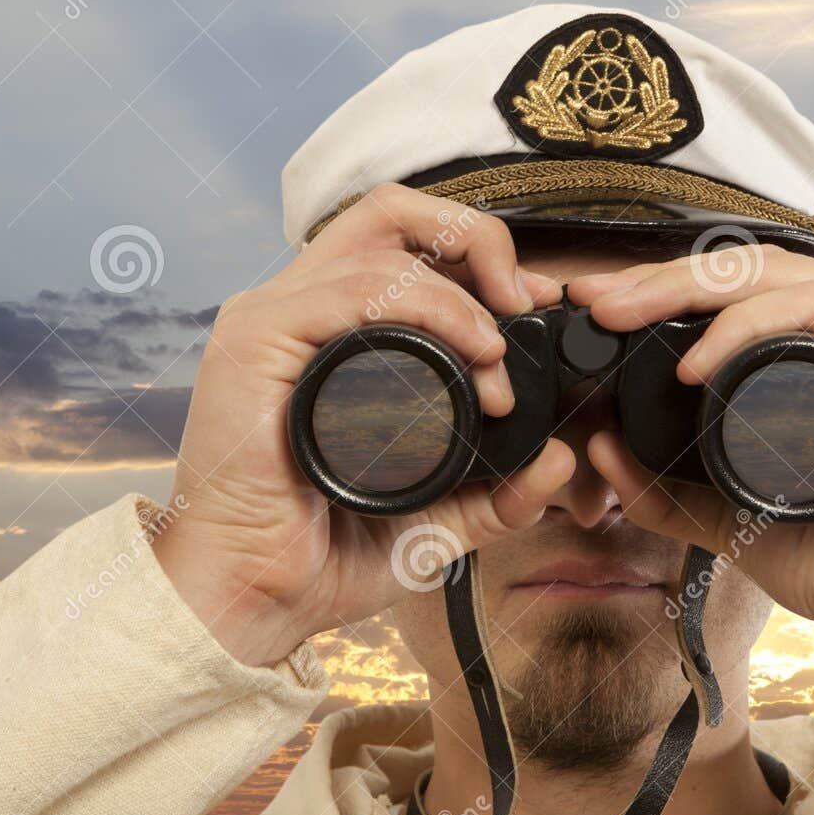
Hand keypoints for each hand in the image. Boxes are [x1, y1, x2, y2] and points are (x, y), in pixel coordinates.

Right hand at [152, 184, 572, 666]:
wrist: (256, 600)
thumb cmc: (325, 555)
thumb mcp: (437, 519)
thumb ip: (498, 492)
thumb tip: (557, 459)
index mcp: (332, 334)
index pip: (407, 248)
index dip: (481, 256)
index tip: (537, 302)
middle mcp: (300, 310)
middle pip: (393, 214)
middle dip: (477, 236)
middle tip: (526, 296)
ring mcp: (273, 318)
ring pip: (382, 242)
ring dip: (464, 294)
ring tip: (499, 357)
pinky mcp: (256, 339)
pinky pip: (355, 287)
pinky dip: (429, 307)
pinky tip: (471, 349)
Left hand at [566, 247, 813, 678]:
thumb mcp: (736, 515)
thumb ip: (671, 490)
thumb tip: (600, 450)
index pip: (746, 296)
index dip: (668, 293)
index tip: (599, 310)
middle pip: (752, 273)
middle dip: (660, 280)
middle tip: (594, 299)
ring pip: (773, 275)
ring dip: (685, 288)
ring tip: (619, 315)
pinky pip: (809, 308)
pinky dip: (741, 326)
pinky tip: (690, 363)